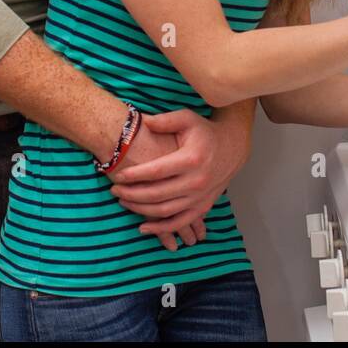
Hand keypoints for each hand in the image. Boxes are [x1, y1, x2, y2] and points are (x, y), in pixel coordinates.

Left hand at [112, 119, 199, 251]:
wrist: (232, 148)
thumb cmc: (205, 133)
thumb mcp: (187, 119)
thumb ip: (165, 120)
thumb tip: (142, 121)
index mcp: (191, 159)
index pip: (156, 171)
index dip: (134, 175)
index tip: (118, 175)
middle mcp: (197, 181)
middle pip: (157, 194)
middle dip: (131, 194)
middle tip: (114, 190)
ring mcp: (200, 197)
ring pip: (165, 211)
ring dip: (140, 210)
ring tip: (123, 201)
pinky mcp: (203, 207)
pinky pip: (179, 223)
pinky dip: (161, 229)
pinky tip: (142, 227)